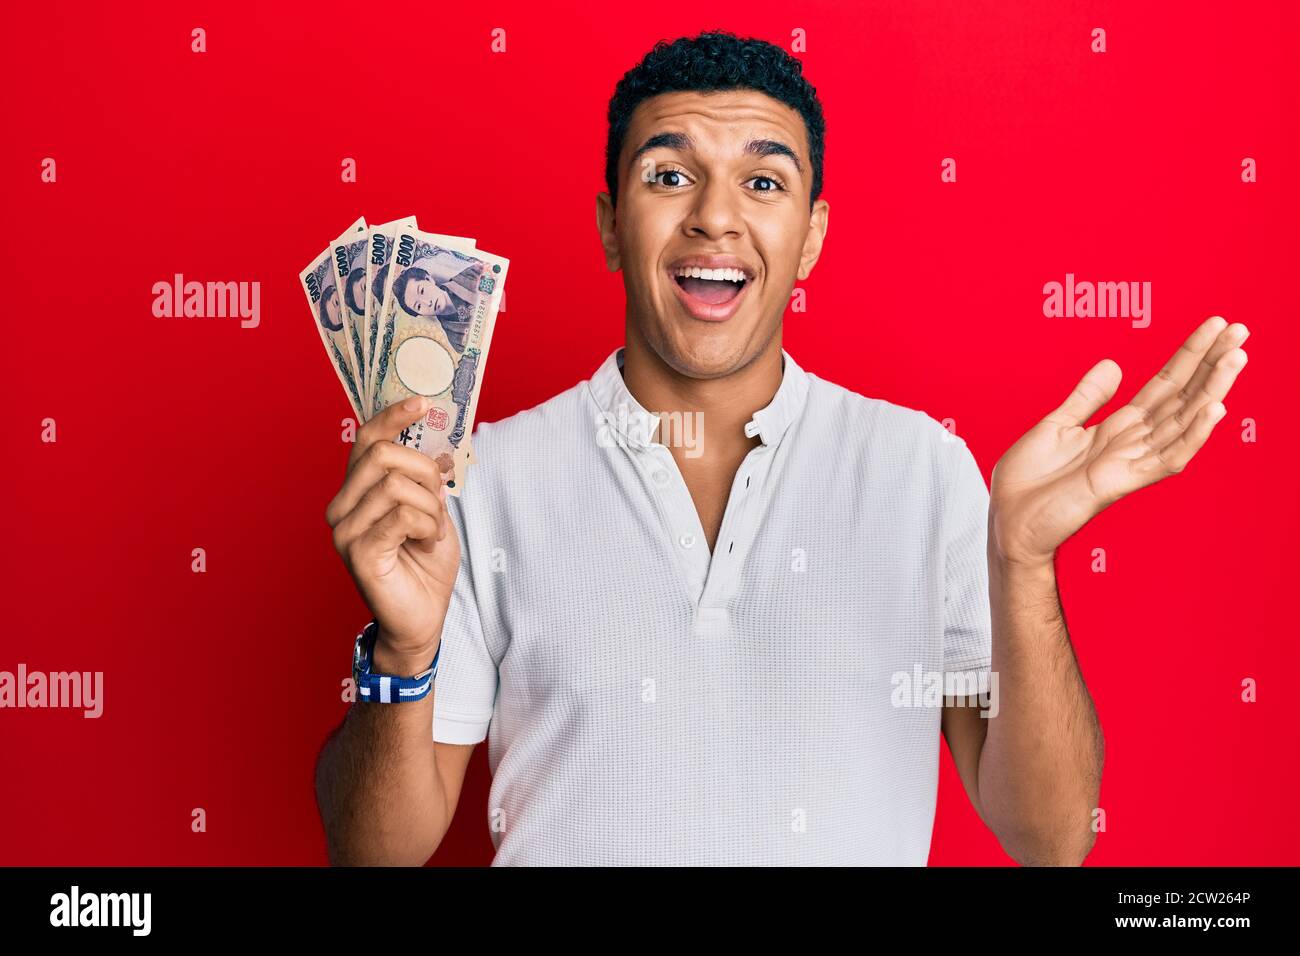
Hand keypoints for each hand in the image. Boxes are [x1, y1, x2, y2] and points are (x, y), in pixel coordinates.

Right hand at [326, 396, 461, 663]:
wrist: (422, 617)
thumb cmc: (424, 564)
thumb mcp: (432, 510)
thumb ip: (426, 479)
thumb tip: (437, 448)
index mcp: (356, 492)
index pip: (367, 440)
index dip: (393, 417)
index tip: (423, 403)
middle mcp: (342, 507)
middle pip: (383, 455)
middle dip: (424, 472)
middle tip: (439, 500)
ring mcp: (344, 530)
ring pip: (397, 485)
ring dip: (431, 507)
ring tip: (433, 531)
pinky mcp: (357, 552)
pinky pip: (401, 515)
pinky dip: (427, 525)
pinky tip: (427, 542)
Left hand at [989, 316, 1249, 566]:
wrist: (1007, 521)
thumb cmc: (1028, 482)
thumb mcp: (1055, 426)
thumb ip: (1087, 398)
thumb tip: (1113, 364)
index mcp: (1116, 428)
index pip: (1164, 386)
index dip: (1189, 356)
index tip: (1215, 325)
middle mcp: (1131, 443)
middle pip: (1182, 398)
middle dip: (1211, 364)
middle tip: (1241, 331)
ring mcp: (1130, 463)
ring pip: (1184, 422)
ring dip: (1212, 390)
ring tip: (1235, 357)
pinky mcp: (1121, 483)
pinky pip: (1167, 458)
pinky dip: (1193, 435)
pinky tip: (1215, 409)